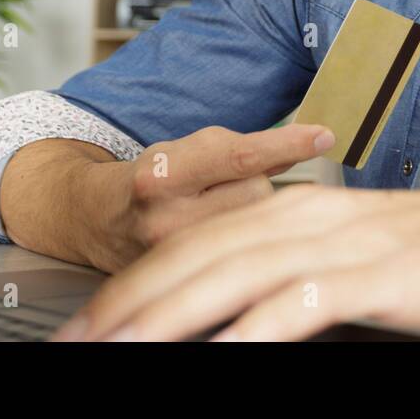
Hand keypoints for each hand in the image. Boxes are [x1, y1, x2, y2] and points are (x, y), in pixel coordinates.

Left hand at [53, 184, 419, 340]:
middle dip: (127, 305)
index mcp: (308, 207)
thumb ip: (310, 275)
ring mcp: (349, 242)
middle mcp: (316, 215)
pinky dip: (248, 333)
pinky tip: (216, 356)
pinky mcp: (384, 273)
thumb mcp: (372, 259)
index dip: (136, 285)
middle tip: (75, 344)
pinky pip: (299, 305)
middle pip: (199, 257)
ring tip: (117, 350)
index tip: (92, 326)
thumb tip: (255, 314)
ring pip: (232, 276)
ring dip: (166, 318)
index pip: (201, 244)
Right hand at [80, 123, 334, 271]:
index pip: (238, 156)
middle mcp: (166, 217)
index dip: (286, 145)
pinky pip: (243, 252)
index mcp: (164, 174)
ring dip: (250, 214)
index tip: (323, 136)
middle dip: (254, 186)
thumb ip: (246, 149)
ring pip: (255, 223)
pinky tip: (222, 235)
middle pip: (255, 194)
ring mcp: (176, 256)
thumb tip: (312, 141)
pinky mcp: (184, 282)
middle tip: (225, 189)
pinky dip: (245, 239)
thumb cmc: (152, 178)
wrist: (96, 221)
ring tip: (217, 213)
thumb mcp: (188, 149)